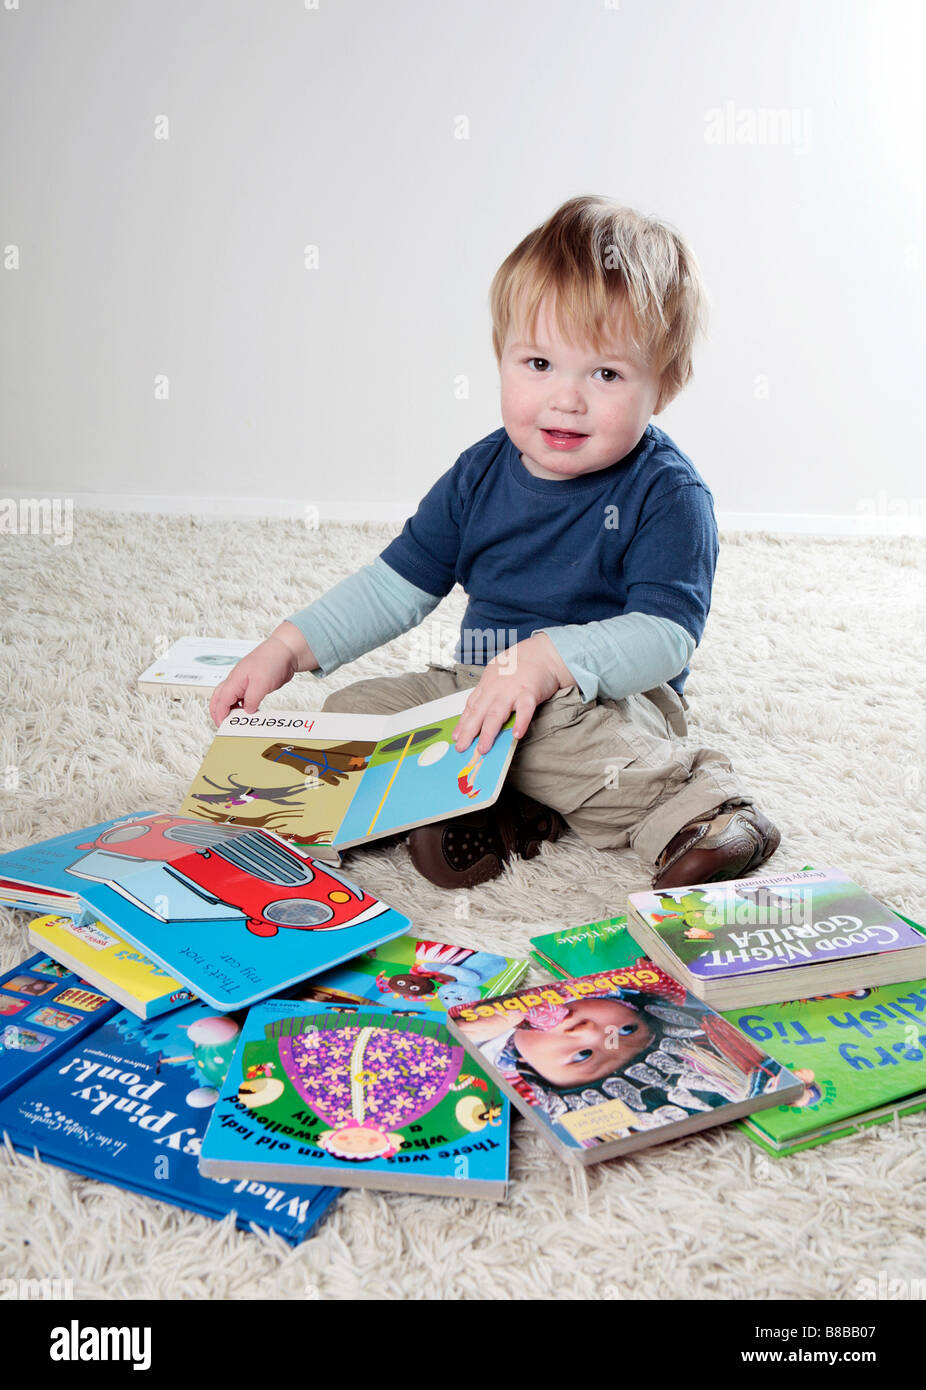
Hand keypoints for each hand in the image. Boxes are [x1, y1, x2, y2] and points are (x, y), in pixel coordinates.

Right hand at [209, 625, 315, 725]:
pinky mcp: (253, 684)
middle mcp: (235, 681)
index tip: (223, 726)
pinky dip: (241, 706)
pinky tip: (248, 712)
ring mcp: (243, 682)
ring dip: (230, 710)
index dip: (220, 715)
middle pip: (218, 698)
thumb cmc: (272, 660)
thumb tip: (246, 711)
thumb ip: (251, 699)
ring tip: (236, 721)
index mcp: (234, 680)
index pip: (221, 701)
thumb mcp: (261, 684)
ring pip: (229, 698)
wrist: (285, 651)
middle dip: (217, 712)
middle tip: (223, 725)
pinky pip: (242, 697)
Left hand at [452, 634, 574, 755]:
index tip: (456, 737)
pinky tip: (516, 735)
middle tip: (461, 748)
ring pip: (497, 713)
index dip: (463, 723)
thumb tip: (481, 711)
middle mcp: (496, 689)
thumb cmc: (521, 664)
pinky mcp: (530, 692)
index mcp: (487, 684)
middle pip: (479, 712)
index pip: (471, 706)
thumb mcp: (497, 674)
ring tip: (483, 748)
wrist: (543, 652)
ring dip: (488, 732)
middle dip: (468, 731)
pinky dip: (521, 722)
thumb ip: (489, 691)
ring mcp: (512, 690)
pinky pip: (524, 709)